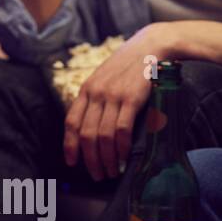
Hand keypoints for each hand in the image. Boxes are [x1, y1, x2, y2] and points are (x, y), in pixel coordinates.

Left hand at [63, 26, 163, 180]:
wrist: (152, 45)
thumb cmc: (129, 65)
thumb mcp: (105, 78)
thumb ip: (96, 98)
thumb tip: (92, 127)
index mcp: (86, 89)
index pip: (71, 122)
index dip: (69, 146)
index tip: (72, 163)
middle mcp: (96, 93)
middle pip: (86, 135)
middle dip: (90, 160)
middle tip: (97, 175)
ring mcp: (113, 96)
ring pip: (102, 136)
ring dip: (106, 159)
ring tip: (111, 171)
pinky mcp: (131, 98)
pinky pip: (121, 130)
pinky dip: (120, 148)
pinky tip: (123, 157)